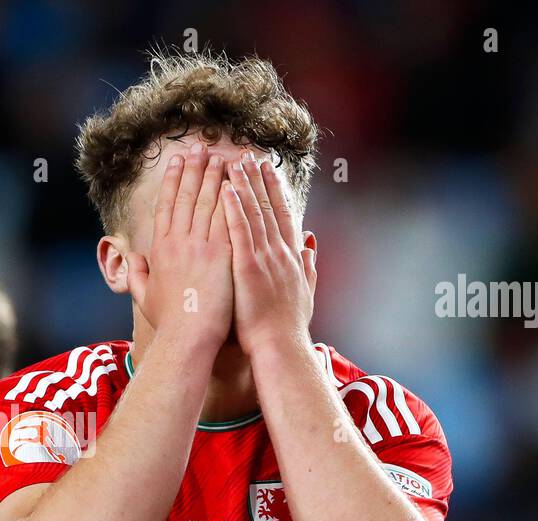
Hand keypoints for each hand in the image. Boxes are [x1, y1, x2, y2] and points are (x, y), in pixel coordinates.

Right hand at [125, 143, 232, 353]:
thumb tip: (133, 260)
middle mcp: (178, 243)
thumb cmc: (169, 324)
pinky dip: (234, 197)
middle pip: (187, 197)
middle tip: (203, 148)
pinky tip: (240, 181)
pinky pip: (229, 218)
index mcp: (160, 250)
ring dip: (216, 176)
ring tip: (224, 156)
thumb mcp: (145, 298)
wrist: (188, 338)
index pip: (166, 206)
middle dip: (195, 169)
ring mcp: (200, 247)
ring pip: (209, 202)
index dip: (173, 181)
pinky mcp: (222, 254)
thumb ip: (137, 276)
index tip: (179, 162)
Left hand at [221, 152, 315, 353]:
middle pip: (268, 207)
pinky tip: (226, 191)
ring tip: (234, 163)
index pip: (282, 215)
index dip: (275, 190)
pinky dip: (233, 210)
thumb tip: (311, 243)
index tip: (269, 170)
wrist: (281, 348)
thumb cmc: (288, 327)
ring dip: (244, 186)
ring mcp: (265, 259)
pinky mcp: (248, 269)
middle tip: (249, 155)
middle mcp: (280, 252)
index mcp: (291, 257)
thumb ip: (308, 265)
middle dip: (259, 180)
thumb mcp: (305, 291)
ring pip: (253, 214)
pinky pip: (239, 233)